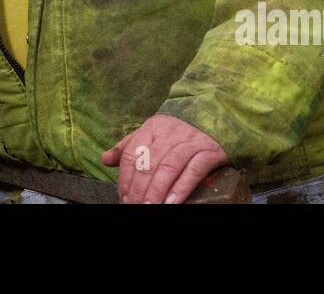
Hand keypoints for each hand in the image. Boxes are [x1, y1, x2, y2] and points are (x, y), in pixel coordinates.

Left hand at [101, 114, 229, 203]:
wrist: (218, 115)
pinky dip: (182, 187)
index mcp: (152, 127)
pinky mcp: (210, 152)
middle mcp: (170, 133)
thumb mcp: (152, 132)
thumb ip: (128, 147)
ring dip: (157, 191)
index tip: (123, 196)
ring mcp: (191, 142)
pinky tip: (172, 202)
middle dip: (140, 188)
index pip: (133, 153)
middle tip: (135, 206)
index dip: (125, 177)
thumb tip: (104, 159)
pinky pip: (194, 171)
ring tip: (149, 207)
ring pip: (169, 167)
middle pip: (150, 163)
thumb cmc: (179, 131)